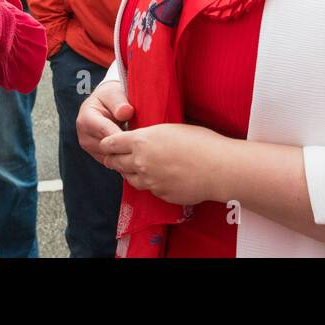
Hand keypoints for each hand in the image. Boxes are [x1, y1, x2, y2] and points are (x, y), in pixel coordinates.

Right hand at [76, 79, 133, 164]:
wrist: (106, 103)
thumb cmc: (111, 97)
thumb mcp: (114, 93)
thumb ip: (119, 102)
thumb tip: (125, 111)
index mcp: (86, 119)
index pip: (106, 131)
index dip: (123, 135)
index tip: (140, 138)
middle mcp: (84, 136)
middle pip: (107, 148)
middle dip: (125, 147)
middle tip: (144, 147)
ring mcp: (90, 147)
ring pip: (110, 158)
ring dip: (125, 155)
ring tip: (141, 150)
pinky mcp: (97, 155)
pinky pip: (112, 162)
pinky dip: (124, 159)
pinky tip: (136, 154)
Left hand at [97, 123, 226, 206]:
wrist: (218, 168)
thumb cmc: (201, 142)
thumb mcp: (171, 128)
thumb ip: (151, 136)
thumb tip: (144, 139)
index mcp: (141, 141)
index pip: (111, 143)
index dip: (107, 143)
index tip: (106, 144)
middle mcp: (140, 162)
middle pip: (115, 163)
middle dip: (112, 159)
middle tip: (112, 157)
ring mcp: (150, 182)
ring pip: (129, 179)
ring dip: (128, 173)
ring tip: (133, 168)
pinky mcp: (160, 195)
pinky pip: (148, 189)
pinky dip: (149, 184)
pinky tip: (157, 178)